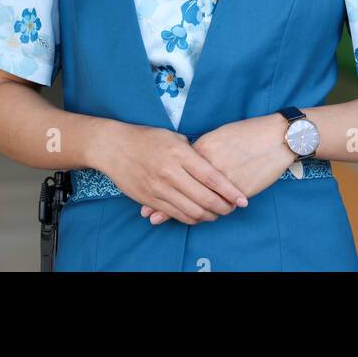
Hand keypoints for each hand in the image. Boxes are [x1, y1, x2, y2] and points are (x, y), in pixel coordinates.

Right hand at [91, 120, 248, 225]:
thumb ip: (194, 153)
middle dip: (224, 207)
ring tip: (218, 213)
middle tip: (233, 208)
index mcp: (180, 154)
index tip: (243, 199)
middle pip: (205, 198)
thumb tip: (214, 167)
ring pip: (191, 211)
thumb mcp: (174, 137)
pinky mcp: (150, 200)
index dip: (231, 191)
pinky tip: (200, 215)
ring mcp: (159, 188)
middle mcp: (170, 173)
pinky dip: (192, 218)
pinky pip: (175, 215)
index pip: (212, 178)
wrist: (114, 147)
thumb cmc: (147, 138)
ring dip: (209, 216)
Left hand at [141, 114, 296, 225]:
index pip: (173, 173)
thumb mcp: (218, 136)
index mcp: (199, 150)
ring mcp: (221, 180)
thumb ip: (200, 151)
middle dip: (165, 207)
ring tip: (179, 219)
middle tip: (153, 218)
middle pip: (180, 191)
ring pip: (199, 203)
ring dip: (190, 214)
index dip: (160, 188)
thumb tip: (187, 160)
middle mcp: (206, 166)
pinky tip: (210, 215)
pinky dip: (213, 212)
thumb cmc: (248, 133)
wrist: (275, 136)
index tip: (148, 200)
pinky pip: (220, 206)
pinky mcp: (236, 190)